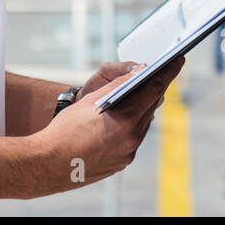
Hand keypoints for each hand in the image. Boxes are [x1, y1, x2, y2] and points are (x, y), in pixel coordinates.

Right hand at [34, 56, 183, 193]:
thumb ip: (117, 86)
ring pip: (141, 124)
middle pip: (149, 108)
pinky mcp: (121, 163)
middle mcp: (131, 140)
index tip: (178, 60)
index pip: (154, 90)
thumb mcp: (90, 101)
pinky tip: (121, 118)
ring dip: (140, 109)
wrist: (46, 164)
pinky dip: (130, 126)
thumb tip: (138, 72)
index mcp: (125, 122)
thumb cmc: (64, 131)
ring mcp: (127, 154)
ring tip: (137, 95)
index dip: (168, 73)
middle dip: (152, 91)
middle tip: (156, 74)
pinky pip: (132, 139)